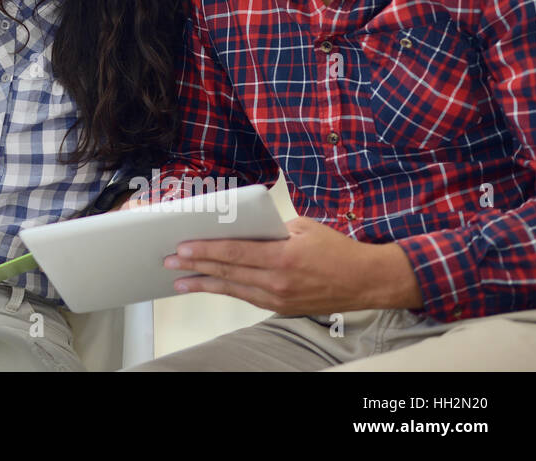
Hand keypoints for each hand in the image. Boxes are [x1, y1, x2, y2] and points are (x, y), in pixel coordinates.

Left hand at [163, 216, 423, 314]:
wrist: (366, 281)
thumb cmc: (336, 249)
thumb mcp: (303, 227)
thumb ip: (269, 229)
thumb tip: (239, 228)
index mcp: (283, 256)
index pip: (234, 253)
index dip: (205, 250)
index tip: (181, 247)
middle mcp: (278, 281)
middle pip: (227, 272)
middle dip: (194, 266)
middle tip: (169, 262)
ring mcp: (279, 298)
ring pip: (233, 289)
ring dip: (204, 284)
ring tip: (179, 280)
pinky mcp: (282, 307)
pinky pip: (247, 297)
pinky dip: (226, 290)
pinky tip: (209, 286)